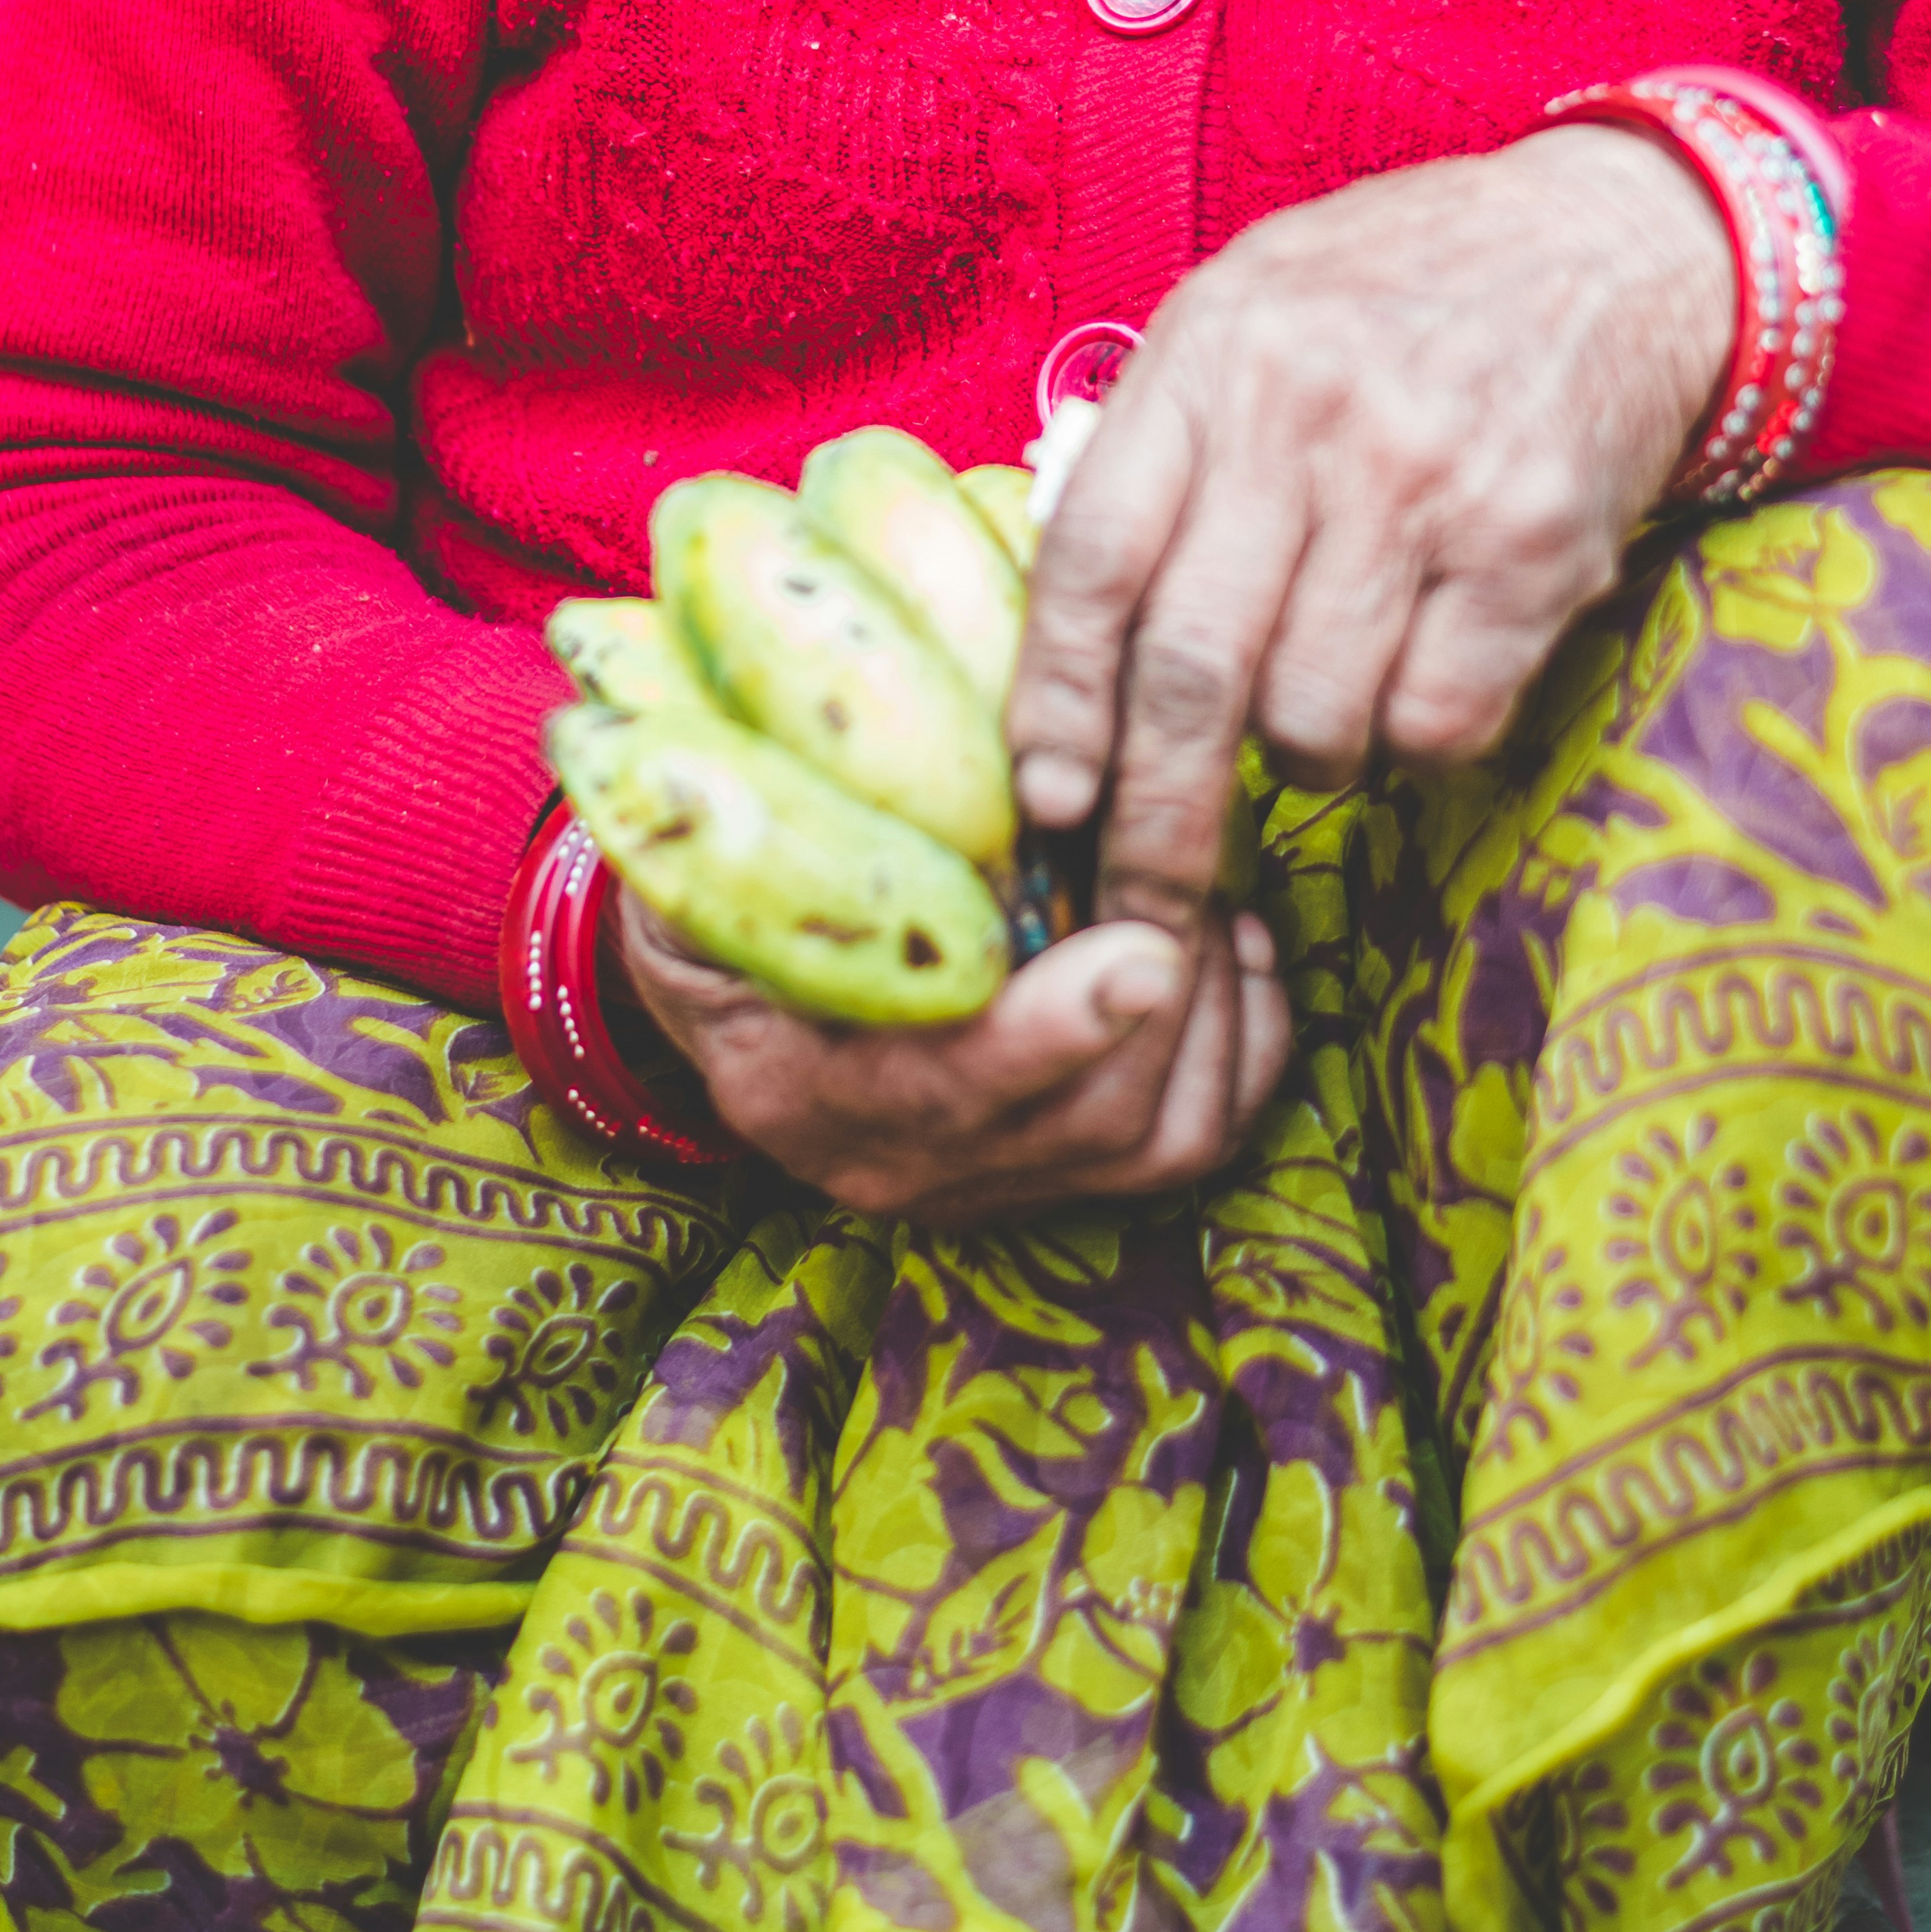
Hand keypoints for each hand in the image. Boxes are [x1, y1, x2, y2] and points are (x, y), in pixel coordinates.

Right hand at [617, 888, 1290, 1227]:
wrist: (728, 976)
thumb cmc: (717, 884)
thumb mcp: (687, 858)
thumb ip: (720, 832)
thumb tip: (746, 751)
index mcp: (797, 1080)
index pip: (945, 1084)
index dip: (1054, 1027)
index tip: (1144, 952)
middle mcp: (893, 1159)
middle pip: (1086, 1118)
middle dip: (1177, 997)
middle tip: (1203, 876)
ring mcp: (983, 1180)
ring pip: (1159, 1138)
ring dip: (1218, 1015)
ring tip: (1215, 901)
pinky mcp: (1058, 1177)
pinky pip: (1195, 1141)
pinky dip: (1243, 1044)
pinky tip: (1232, 946)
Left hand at [1007, 125, 1732, 917]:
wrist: (1616, 241)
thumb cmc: (1404, 295)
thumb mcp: (1253, 313)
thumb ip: (1164, 446)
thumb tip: (1070, 636)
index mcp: (1213, 353)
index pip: (1092, 560)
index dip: (1054, 701)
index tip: (1044, 800)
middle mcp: (1308, 416)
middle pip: (1189, 670)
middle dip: (1153, 820)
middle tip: (1141, 901)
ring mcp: (1425, 482)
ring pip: (1313, 716)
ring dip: (1305, 759)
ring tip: (1326, 702)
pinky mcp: (1533, 545)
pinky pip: (1437, 720)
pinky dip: (1417, 739)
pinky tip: (1425, 673)